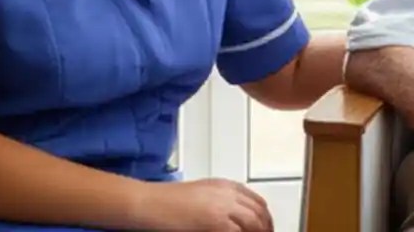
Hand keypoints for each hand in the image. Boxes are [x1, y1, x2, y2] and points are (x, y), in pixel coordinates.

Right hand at [142, 178, 273, 231]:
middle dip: (265, 228)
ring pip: (254, 224)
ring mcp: (223, 208)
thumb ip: (220, 202)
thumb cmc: (166, 201)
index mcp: (225, 185)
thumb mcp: (201, 195)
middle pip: (259, 213)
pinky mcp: (216, 224)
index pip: (257, 201)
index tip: (265, 227)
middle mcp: (228, 194)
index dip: (264, 218)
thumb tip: (234, 218)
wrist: (148, 202)